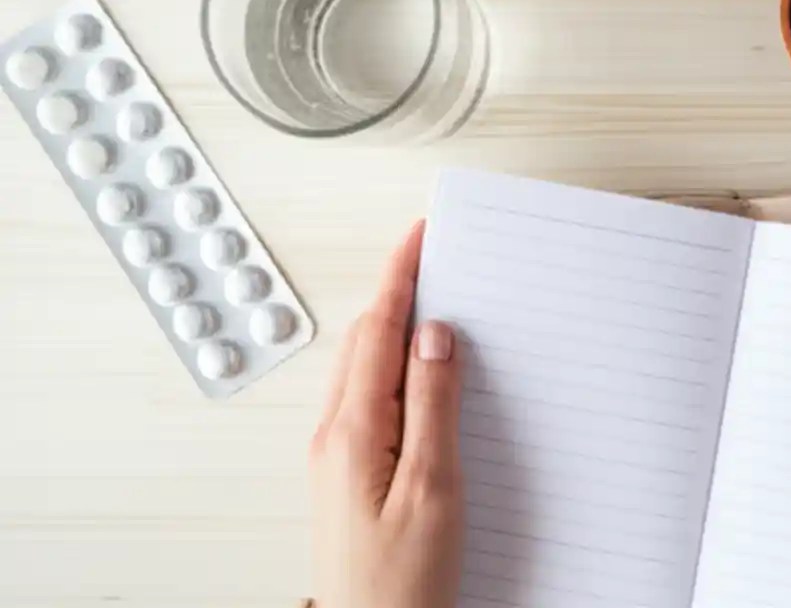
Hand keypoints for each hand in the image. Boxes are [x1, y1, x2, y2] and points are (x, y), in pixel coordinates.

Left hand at [309, 220, 463, 607]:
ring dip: (392, 328)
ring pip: (363, 368)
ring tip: (428, 300)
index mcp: (353, 431)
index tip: (419, 236)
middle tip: (431, 258)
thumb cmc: (401, 581)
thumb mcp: (432, 490)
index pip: (379, 331)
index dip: (401, 277)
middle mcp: (334, 435)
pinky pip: (367, 399)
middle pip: (364, 342)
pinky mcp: (346, 473)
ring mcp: (335, 455)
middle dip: (396, 292)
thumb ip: (432, 407)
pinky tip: (415, 372)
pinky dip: (391, 367)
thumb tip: (435, 338)